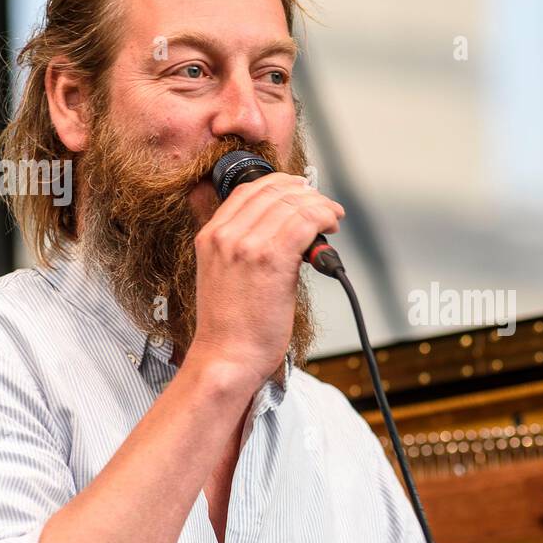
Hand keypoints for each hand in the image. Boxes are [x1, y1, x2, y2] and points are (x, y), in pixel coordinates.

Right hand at [185, 172, 343, 382]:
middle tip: (323, 205)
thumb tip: (278, 234)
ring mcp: (247, 245)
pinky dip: (324, 218)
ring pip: (292, 204)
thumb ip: (241, 250)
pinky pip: (305, 222)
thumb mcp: (222, 276)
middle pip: (272, 192)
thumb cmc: (229, 329)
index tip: (300, 190)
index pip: (247, 191)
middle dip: (305, 193)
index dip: (280, 184)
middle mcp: (225, 236)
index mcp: (210, 237)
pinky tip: (332, 228)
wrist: (226, 357)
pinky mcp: (271, 259)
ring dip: (320, 206)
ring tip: (333, 217)